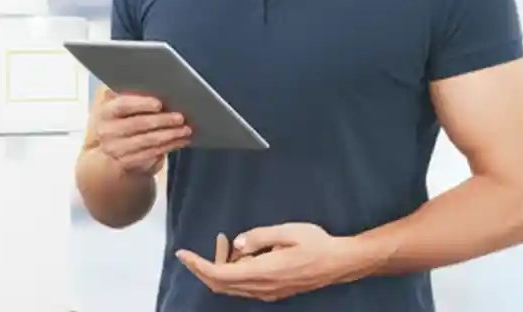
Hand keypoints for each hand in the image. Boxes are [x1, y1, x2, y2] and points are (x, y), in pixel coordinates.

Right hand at [90, 89, 190, 175]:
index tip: (159, 104)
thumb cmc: (123, 119)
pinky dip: (169, 146)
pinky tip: (180, 140)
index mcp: (105, 112)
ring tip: (186, 130)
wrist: (112, 148)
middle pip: (138, 125)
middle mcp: (107, 132)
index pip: (122, 106)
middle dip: (162, 120)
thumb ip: (133, 97)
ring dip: (170, 135)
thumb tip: (158, 88)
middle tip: (180, 117)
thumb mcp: (122, 106)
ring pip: (148, 141)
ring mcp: (116, 149)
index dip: (141, 104)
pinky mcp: (127, 163)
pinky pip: (152, 154)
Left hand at [175, 223, 369, 302]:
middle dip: (202, 268)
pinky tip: (242, 252)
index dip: (198, 264)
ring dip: (220, 267)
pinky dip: (233, 271)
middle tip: (197, 248)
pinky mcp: (273, 291)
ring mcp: (268, 292)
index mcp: (264, 271)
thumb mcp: (288, 231)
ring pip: (231, 286)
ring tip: (227, 241)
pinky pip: (243, 286)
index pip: (220, 274)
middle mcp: (262, 287)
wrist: (340, 263)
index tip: (183, 254)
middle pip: (220, 284)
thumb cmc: (317, 243)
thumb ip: (259, 236)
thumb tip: (236, 243)